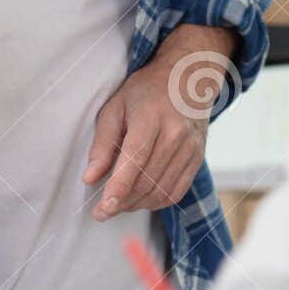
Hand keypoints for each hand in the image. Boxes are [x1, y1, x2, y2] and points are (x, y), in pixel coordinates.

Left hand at [83, 24, 237, 218]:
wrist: (188, 79)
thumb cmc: (146, 92)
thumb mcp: (115, 107)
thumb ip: (102, 144)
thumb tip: (90, 178)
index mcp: (152, 116)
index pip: (135, 159)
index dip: (119, 187)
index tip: (103, 208)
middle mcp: (176, 133)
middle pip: (147, 180)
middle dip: (122, 202)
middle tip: (103, 210)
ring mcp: (191, 147)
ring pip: (162, 190)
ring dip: (137, 204)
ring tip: (120, 203)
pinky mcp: (198, 157)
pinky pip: (177, 191)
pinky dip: (157, 201)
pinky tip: (142, 199)